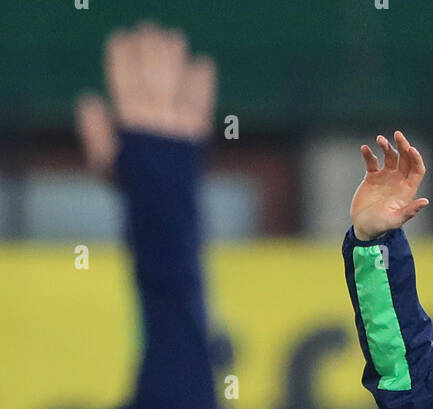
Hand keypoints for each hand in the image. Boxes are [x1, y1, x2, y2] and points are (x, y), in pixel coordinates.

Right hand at [76, 22, 216, 176]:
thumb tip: (88, 99)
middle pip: (150, 71)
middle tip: (150, 30)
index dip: (122, 53)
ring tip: (175, 39)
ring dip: (175, 56)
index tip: (122, 38)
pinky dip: (202, 81)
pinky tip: (203, 64)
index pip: (122, 77)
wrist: (165, 213)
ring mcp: (176, 127)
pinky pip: (201, 101)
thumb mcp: (104, 164)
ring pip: (175, 80)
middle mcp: (152, 121)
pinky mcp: (196, 136)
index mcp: (127, 124)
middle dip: (149, 46)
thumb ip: (95, 132)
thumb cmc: (132, 189)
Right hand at [350, 130, 429, 239]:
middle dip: (403, 145)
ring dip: (386, 146)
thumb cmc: (381, 226)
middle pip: (405, 158)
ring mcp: (386, 177)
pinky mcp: (372, 176)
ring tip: (380, 139)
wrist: (363, 227)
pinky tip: (365, 149)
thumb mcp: (395, 220)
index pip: (417, 169)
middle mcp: (398, 180)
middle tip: (397, 135)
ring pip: (390, 156)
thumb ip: (409, 211)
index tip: (410, 148)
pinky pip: (372, 161)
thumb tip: (425, 202)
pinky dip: (369, 154)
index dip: (416, 158)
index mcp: (407, 190)